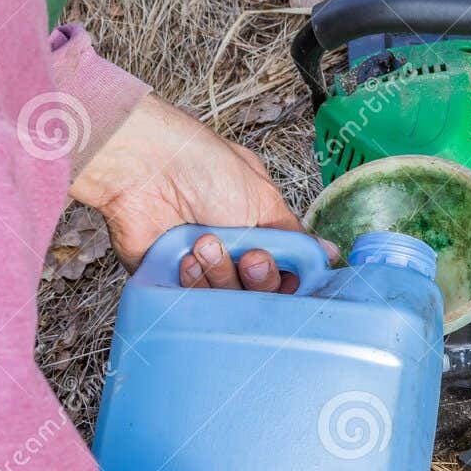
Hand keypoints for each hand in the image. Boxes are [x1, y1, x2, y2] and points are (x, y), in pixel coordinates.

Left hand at [72, 93, 315, 275]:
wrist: (144, 169)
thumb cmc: (202, 167)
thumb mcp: (263, 197)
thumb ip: (294, 234)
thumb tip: (326, 254)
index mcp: (255, 228)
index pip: (283, 271)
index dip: (283, 275)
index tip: (274, 260)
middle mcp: (230, 250)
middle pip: (259, 292)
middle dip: (256, 276)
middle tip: (247, 256)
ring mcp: (200, 267)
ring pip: (229, 299)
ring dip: (221, 273)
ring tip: (205, 243)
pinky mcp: (169, 281)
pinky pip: (194, 304)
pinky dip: (194, 284)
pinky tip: (185, 259)